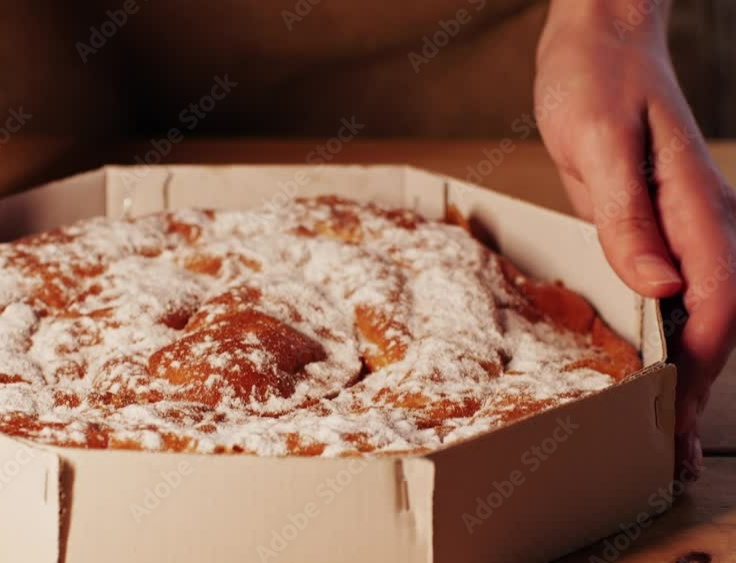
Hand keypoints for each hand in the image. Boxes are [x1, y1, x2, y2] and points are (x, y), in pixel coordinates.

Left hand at [535, 1, 735, 477]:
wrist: (598, 38)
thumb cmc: (598, 79)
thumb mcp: (598, 143)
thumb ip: (629, 217)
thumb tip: (661, 287)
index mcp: (697, 211)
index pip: (712, 307)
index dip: (694, 372)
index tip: (670, 424)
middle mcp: (701, 227)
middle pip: (710, 325)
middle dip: (693, 392)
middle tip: (667, 458)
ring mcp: (681, 229)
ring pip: (693, 316)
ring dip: (680, 376)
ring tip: (659, 436)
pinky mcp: (653, 227)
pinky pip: (666, 295)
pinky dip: (660, 340)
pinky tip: (644, 369)